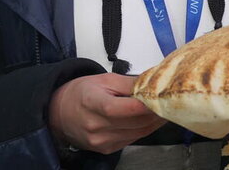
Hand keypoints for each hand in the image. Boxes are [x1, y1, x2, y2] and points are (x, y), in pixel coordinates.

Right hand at [49, 73, 166, 153]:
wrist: (59, 112)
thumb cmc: (80, 93)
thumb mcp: (104, 79)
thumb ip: (130, 83)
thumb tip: (151, 82)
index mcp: (95, 104)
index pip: (128, 108)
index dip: (148, 104)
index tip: (162, 97)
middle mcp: (97, 126)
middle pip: (137, 122)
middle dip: (156, 112)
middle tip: (169, 101)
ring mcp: (102, 141)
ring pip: (139, 133)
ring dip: (154, 122)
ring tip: (163, 109)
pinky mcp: (107, 149)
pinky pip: (132, 139)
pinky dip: (143, 129)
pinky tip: (148, 120)